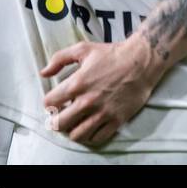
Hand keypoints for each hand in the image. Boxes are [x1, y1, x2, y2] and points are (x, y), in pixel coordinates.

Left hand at [41, 36, 161, 145]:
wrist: (142, 60)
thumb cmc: (113, 53)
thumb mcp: (84, 49)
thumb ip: (59, 59)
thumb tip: (43, 73)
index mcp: (76, 83)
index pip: (49, 103)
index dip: (50, 102)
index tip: (56, 101)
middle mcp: (87, 101)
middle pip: (59, 124)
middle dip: (57, 121)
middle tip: (63, 116)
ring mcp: (102, 112)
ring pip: (77, 135)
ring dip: (73, 130)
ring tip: (77, 122)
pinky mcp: (116, 119)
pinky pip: (97, 138)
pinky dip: (91, 135)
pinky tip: (92, 126)